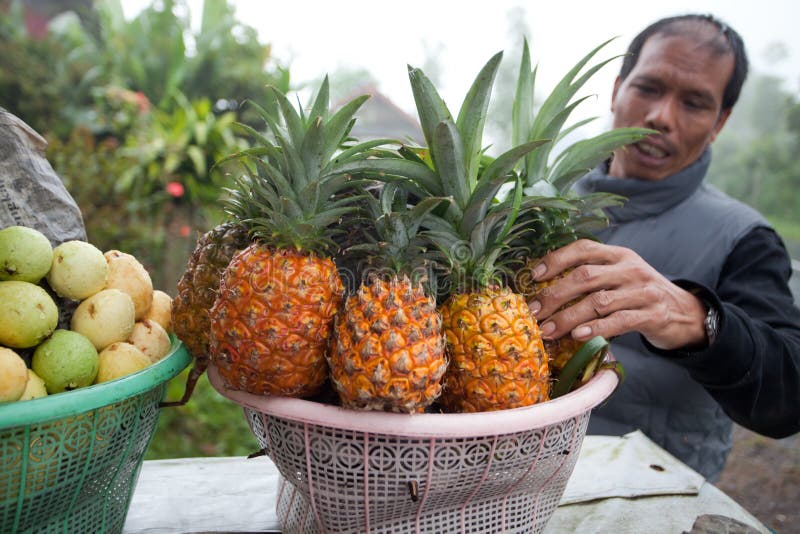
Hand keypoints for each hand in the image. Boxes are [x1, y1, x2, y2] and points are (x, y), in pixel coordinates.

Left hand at [526, 239, 707, 349]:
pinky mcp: (652, 315)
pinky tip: (578, 336)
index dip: (556, 259)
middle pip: (585, 277)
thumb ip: (592, 276)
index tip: (534, 276)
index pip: (583, 248)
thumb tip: (544, 288)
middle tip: (533, 312)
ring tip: (548, 331)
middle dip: (554, 295)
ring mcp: (643, 291)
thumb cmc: (639, 295)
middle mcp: (630, 269)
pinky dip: (596, 328)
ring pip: (599, 302)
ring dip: (568, 318)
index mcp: (619, 255)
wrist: (685, 313)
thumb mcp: (619, 276)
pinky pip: (619, 321)